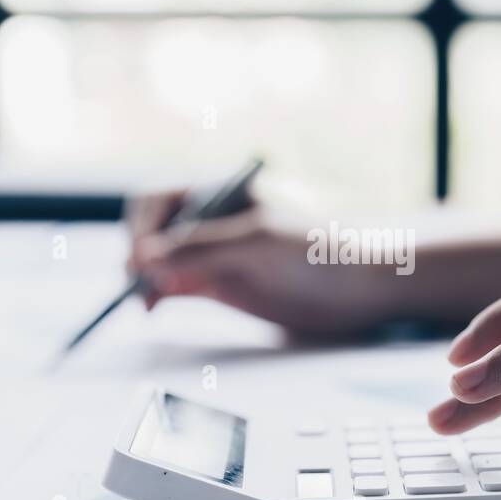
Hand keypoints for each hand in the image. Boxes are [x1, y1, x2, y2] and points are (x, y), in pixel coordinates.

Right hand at [126, 190, 500, 336]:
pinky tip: (154, 308)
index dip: (141, 226)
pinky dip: (157, 294)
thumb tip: (148, 257)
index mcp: (220, 191)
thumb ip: (203, 248)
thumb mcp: (260, 242)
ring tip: (147, 301)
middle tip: (140, 283)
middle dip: (136, 252)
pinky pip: (174, 285)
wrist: (363, 287)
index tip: (141, 257)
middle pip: (150, 229)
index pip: (159, 199)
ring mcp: (213, 253)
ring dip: (142, 278)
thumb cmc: (322, 250)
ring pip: (157, 260)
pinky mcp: (220, 284)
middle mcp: (211, 219)